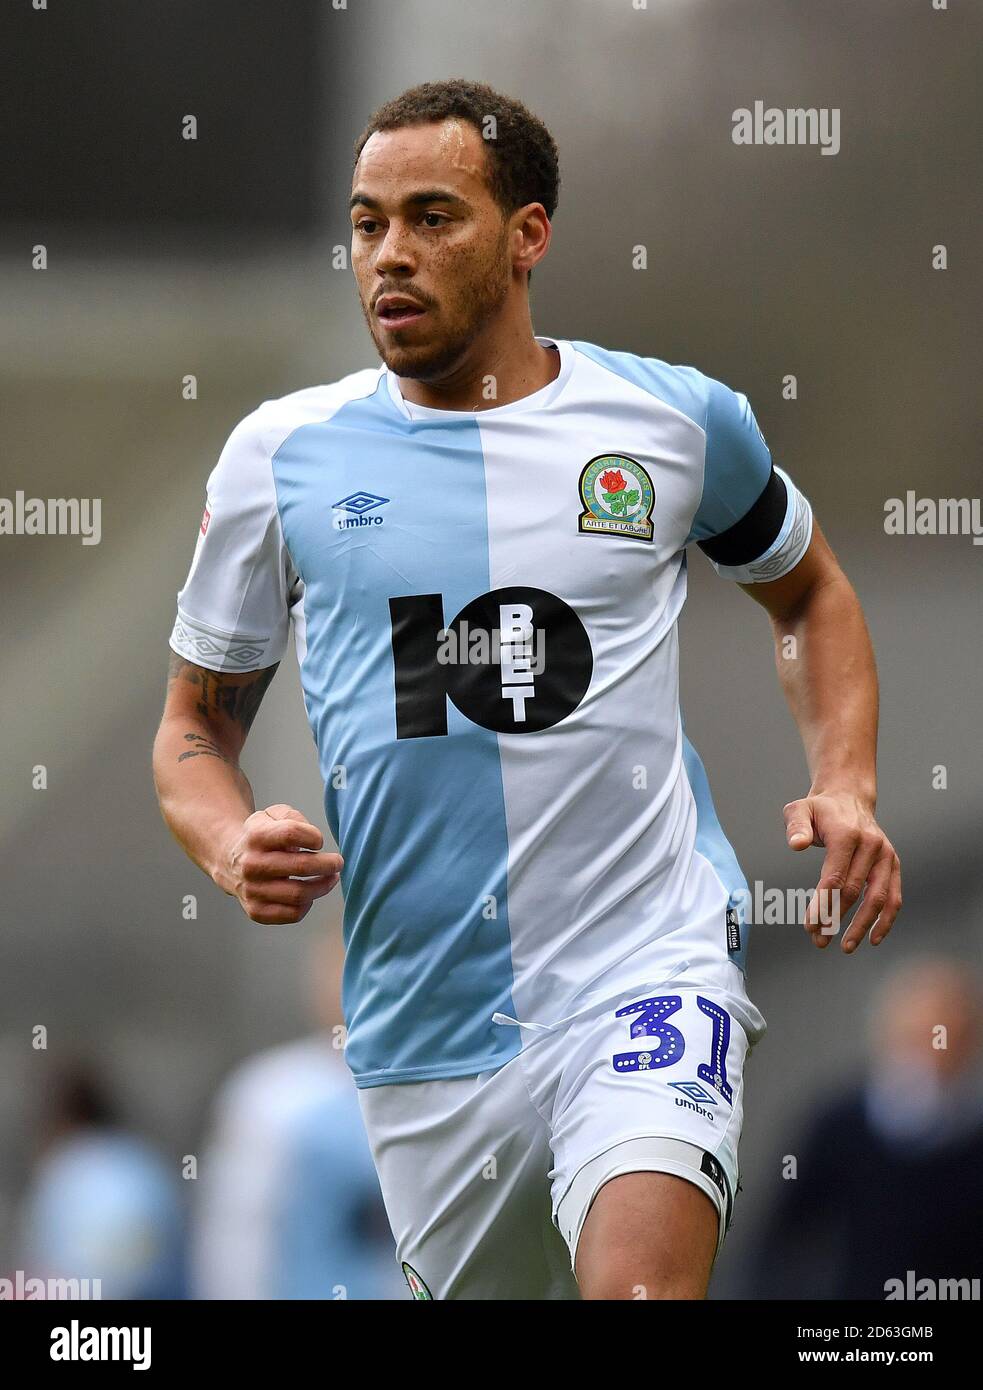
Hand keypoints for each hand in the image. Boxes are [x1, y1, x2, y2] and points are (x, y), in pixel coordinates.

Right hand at [216, 804, 342, 924]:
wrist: (230, 860)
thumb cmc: (260, 837)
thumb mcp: (271, 815)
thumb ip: (292, 817)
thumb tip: (312, 838)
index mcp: (256, 836)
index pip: (291, 833)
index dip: (313, 836)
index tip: (319, 840)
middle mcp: (251, 864)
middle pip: (301, 866)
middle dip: (328, 864)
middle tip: (337, 862)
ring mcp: (252, 890)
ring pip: (299, 894)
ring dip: (323, 886)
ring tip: (331, 878)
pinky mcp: (256, 911)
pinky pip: (291, 914)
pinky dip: (307, 905)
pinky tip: (310, 895)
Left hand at [783, 791, 900, 952]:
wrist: (848, 798)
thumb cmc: (820, 810)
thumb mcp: (799, 809)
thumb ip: (796, 826)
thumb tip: (797, 845)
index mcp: (847, 834)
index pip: (835, 877)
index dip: (822, 905)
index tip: (810, 926)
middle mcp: (871, 845)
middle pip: (854, 891)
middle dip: (835, 919)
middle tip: (819, 941)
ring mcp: (886, 856)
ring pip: (878, 898)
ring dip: (862, 926)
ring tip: (846, 946)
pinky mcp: (893, 865)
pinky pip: (894, 897)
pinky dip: (886, 920)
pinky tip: (874, 938)